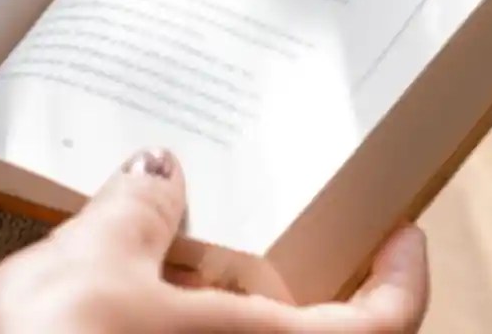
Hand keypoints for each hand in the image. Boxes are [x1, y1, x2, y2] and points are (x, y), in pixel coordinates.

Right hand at [0, 149, 428, 332]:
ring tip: (162, 230)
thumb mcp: (90, 265)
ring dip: (208, 298)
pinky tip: (119, 288)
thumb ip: (135, 212)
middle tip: (248, 211)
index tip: (400, 232)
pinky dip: (165, 322)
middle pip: (300, 332)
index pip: (382, 325)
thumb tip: (155, 174)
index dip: (401, 277)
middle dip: (273, 271)